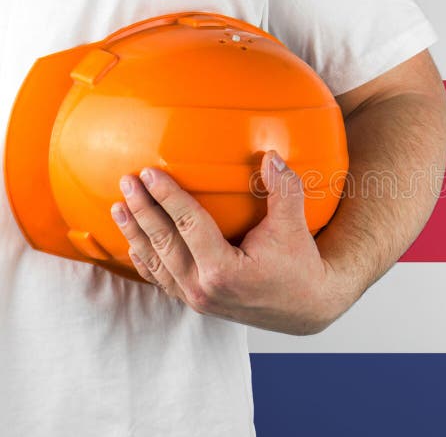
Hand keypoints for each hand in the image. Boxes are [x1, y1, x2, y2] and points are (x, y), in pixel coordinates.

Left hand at [110, 151, 351, 334]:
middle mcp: (204, 288)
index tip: (150, 173)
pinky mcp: (198, 302)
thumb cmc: (300, 267)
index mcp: (223, 270)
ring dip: (136, 234)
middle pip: (163, 243)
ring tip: (119, 208)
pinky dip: (146, 260)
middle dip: (142, 210)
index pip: (187, 225)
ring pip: (157, 263)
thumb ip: (284, 190)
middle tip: (127, 183)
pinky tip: (135, 244)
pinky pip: (163, 280)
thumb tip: (271, 156)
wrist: (306, 308)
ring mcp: (198, 299)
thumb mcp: (294, 226)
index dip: (167, 196)